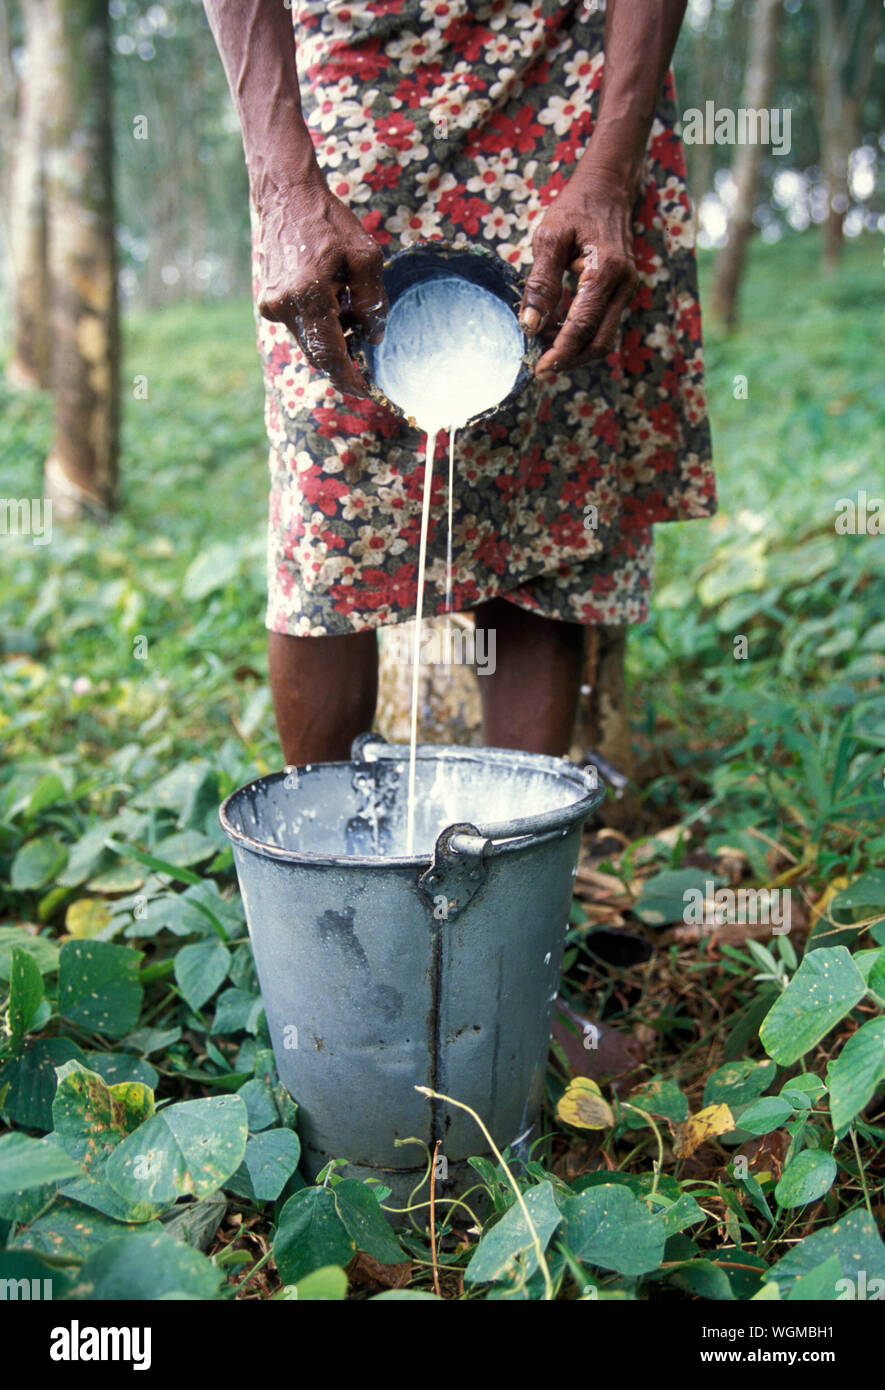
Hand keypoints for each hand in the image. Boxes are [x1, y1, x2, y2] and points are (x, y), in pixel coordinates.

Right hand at [256, 173, 387, 397]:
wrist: (286, 196)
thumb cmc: (329, 223)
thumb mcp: (365, 257)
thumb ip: (373, 302)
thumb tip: (374, 339)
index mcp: (309, 296)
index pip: (330, 354)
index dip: (348, 377)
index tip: (365, 391)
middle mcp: (285, 307)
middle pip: (319, 353)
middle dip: (344, 356)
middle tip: (365, 345)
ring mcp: (272, 306)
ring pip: (310, 341)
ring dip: (333, 334)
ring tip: (346, 299)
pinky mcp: (268, 302)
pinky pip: (299, 326)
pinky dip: (319, 322)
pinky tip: (331, 295)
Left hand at [519, 172, 637, 378]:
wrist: (608, 188)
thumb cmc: (576, 208)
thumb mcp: (550, 237)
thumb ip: (540, 282)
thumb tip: (529, 324)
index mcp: (607, 270)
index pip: (583, 324)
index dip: (560, 351)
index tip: (539, 368)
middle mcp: (623, 284)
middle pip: (598, 341)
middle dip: (568, 358)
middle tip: (539, 367)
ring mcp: (626, 290)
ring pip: (602, 336)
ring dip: (573, 348)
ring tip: (543, 347)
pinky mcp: (621, 292)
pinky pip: (602, 323)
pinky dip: (579, 334)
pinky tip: (555, 330)